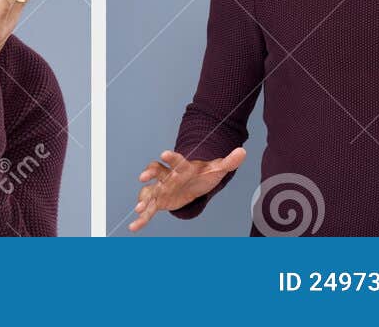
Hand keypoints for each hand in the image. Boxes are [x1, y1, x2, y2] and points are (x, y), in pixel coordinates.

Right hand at [129, 147, 245, 231]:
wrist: (192, 181)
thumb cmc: (203, 174)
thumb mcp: (216, 169)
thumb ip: (228, 161)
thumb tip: (243, 152)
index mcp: (181, 166)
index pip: (175, 159)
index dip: (170, 156)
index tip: (164, 153)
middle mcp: (168, 175)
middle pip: (156, 171)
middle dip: (149, 173)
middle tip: (143, 177)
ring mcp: (162, 187)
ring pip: (150, 191)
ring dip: (144, 199)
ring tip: (139, 208)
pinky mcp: (159, 200)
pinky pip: (149, 209)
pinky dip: (142, 218)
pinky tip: (134, 227)